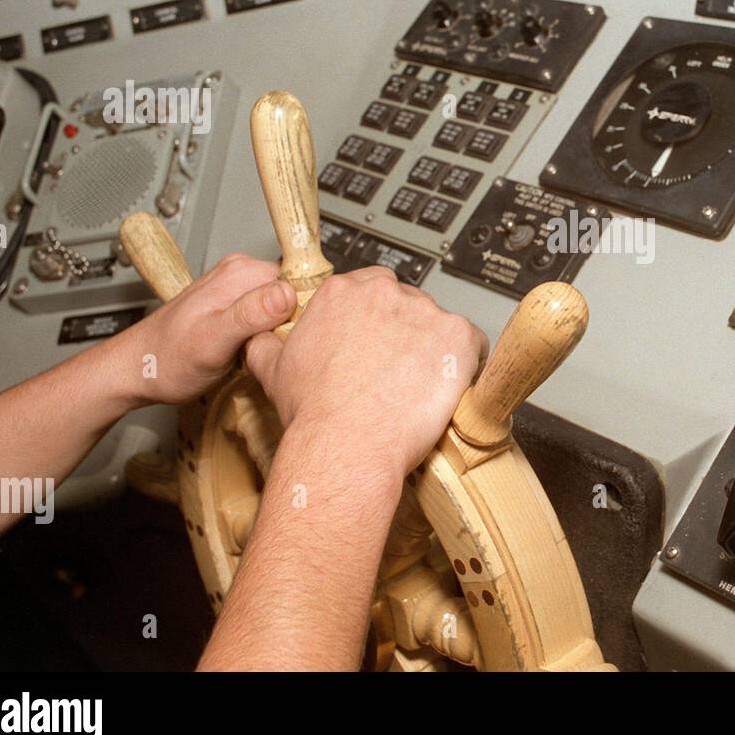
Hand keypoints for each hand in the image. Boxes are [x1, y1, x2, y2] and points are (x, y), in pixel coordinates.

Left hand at [112, 253, 296, 405]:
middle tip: (271, 351)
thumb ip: (249, 315)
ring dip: (282, 334)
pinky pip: (271, 317)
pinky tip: (255, 352)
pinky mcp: (237, 305)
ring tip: (260, 353)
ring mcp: (239, 288)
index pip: (301, 282)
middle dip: (295, 326)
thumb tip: (287, 294)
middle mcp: (242, 273)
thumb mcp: (212, 342)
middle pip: (297, 295)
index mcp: (241, 273)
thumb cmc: (166, 360)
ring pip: (286, 309)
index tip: (292, 339)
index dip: (305, 314)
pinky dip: (269, 337)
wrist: (137, 370)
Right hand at [244, 268, 486, 478]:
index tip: (379, 344)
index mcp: (342, 293)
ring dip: (434, 349)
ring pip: (439, 324)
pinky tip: (448, 386)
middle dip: (406, 333)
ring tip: (420, 385)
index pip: (372, 289)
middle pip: (407, 304)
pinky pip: (473, 343)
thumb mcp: (273, 371)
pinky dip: (466, 363)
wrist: (348, 444)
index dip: (378, 320)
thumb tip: (261, 340)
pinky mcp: (457, 336)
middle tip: (398, 370)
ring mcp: (424, 312)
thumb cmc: (316, 414)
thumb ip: (266, 345)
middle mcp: (384, 294)